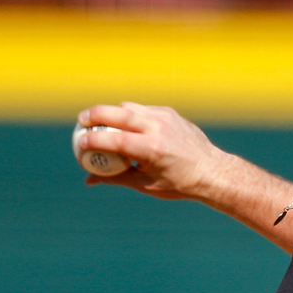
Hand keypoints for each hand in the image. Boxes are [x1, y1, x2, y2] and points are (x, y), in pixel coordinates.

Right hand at [77, 102, 235, 201]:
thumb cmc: (180, 183)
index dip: (94, 139)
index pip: (115, 139)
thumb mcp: (146, 185)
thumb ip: (116, 178)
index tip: (80, 143)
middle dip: (95, 115)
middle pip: (118, 113)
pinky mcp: (170, 113)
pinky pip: (143, 109)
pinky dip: (130, 115)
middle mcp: (159, 128)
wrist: (212, 171)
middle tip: (81, 121)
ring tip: (99, 121)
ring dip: (112, 112)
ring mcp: (166, 117)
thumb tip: (89, 180)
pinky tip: (124, 124)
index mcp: (153, 149)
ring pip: (130, 107)